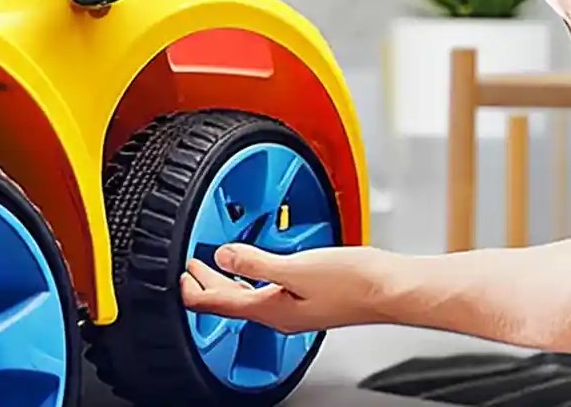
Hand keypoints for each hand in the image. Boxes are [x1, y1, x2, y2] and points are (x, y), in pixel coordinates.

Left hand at [180, 243, 399, 333]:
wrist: (391, 289)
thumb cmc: (354, 282)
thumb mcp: (296, 266)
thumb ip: (255, 261)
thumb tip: (223, 255)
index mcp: (271, 310)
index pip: (218, 306)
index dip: (193, 292)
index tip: (179, 277)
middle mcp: (279, 314)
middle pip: (230, 303)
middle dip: (206, 285)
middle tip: (190, 268)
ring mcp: (294, 309)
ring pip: (248, 297)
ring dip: (227, 279)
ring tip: (214, 264)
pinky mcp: (308, 299)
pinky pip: (267, 291)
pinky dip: (251, 276)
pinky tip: (255, 266)